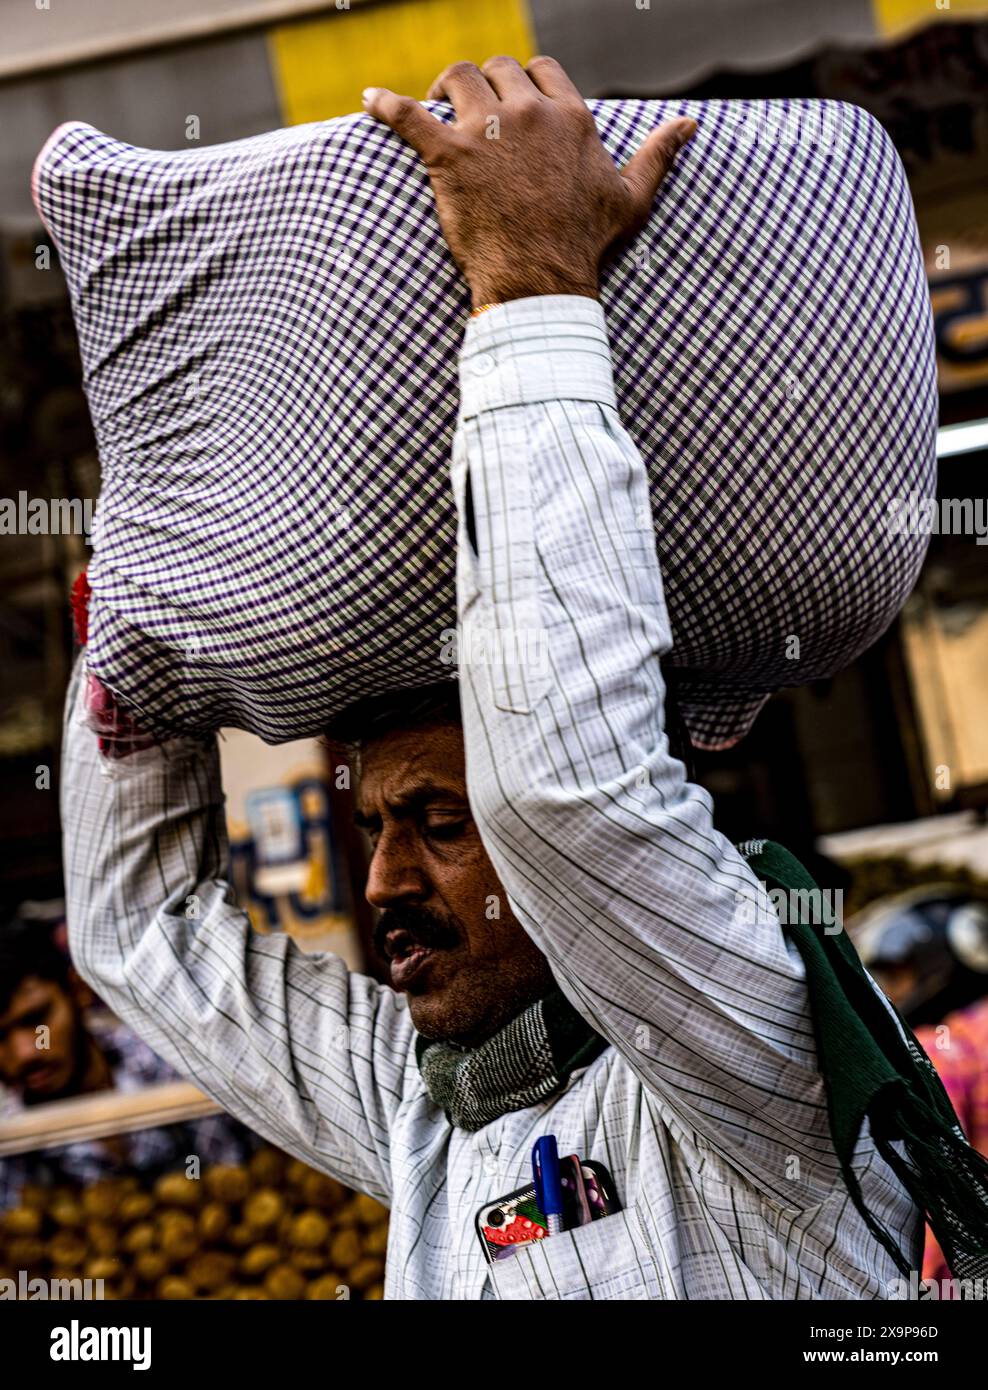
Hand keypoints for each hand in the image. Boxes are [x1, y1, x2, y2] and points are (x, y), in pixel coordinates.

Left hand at [362, 55, 696, 308]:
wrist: (542, 286)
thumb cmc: (585, 246)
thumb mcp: (630, 199)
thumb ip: (656, 155)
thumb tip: (689, 126)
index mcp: (570, 117)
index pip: (541, 71)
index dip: (522, 83)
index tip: (510, 103)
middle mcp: (529, 115)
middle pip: (496, 69)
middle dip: (482, 86)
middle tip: (467, 113)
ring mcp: (487, 133)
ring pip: (455, 80)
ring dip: (441, 90)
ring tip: (433, 110)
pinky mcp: (448, 157)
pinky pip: (407, 115)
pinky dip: (384, 105)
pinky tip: (369, 100)